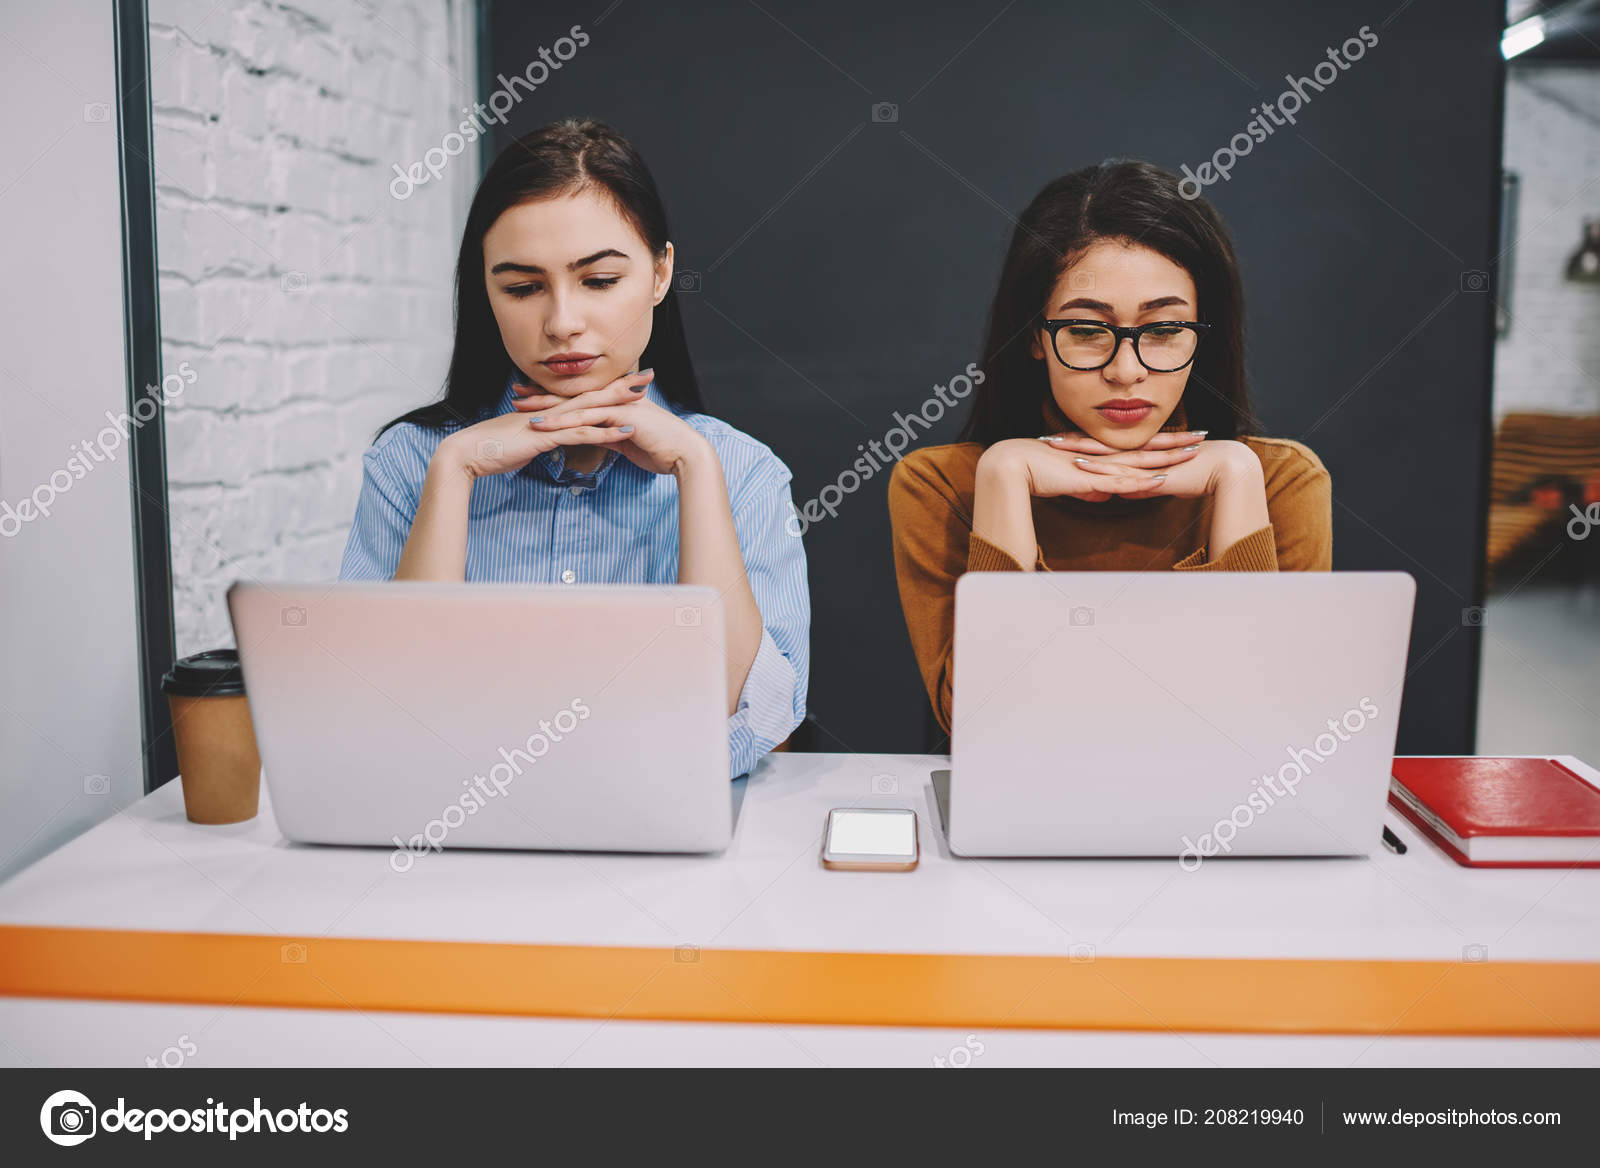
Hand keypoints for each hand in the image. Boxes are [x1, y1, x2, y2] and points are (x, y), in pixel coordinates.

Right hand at [436, 385, 640, 479]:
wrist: (468, 453)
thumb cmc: (492, 449)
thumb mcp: (523, 443)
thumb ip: (539, 438)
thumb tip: (548, 440)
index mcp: (548, 411)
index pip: (584, 396)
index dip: (608, 388)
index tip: (632, 381)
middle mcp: (552, 411)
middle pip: (593, 394)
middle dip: (622, 385)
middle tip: (649, 375)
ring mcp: (551, 422)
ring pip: (592, 410)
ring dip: (620, 404)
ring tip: (646, 396)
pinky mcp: (547, 437)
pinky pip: (581, 434)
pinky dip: (605, 432)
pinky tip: (626, 431)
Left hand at [511, 367, 711, 475]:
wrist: (685, 454)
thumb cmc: (662, 450)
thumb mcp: (629, 441)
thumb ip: (611, 434)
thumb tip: (595, 437)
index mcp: (616, 402)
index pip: (579, 398)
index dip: (554, 397)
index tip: (530, 398)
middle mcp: (616, 399)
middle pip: (573, 395)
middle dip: (543, 396)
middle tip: (516, 394)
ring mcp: (620, 405)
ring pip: (578, 404)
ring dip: (550, 409)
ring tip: (525, 414)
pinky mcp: (624, 416)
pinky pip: (590, 418)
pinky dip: (568, 422)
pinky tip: (550, 427)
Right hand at [983, 429, 1206, 501]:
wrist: (1011, 465)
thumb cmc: (1036, 472)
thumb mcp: (1069, 483)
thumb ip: (1089, 488)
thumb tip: (1104, 496)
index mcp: (1100, 455)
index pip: (1138, 446)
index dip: (1162, 441)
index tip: (1184, 437)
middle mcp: (1103, 457)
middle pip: (1146, 449)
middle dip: (1176, 443)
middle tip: (1202, 436)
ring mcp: (1097, 466)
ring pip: (1140, 462)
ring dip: (1167, 459)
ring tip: (1192, 453)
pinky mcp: (1088, 479)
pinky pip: (1121, 482)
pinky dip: (1142, 482)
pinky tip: (1161, 480)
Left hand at [1061, 435, 1261, 499]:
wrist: (1225, 468)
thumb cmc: (1198, 475)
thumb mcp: (1160, 482)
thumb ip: (1139, 486)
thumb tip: (1121, 492)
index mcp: (1140, 454)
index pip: (1105, 447)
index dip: (1082, 443)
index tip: (1060, 441)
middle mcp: (1138, 455)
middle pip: (1098, 447)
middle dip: (1071, 442)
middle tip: (1044, 440)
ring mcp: (1143, 463)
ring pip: (1105, 456)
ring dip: (1079, 452)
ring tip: (1054, 448)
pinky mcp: (1150, 474)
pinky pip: (1120, 473)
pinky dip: (1101, 472)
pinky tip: (1083, 470)